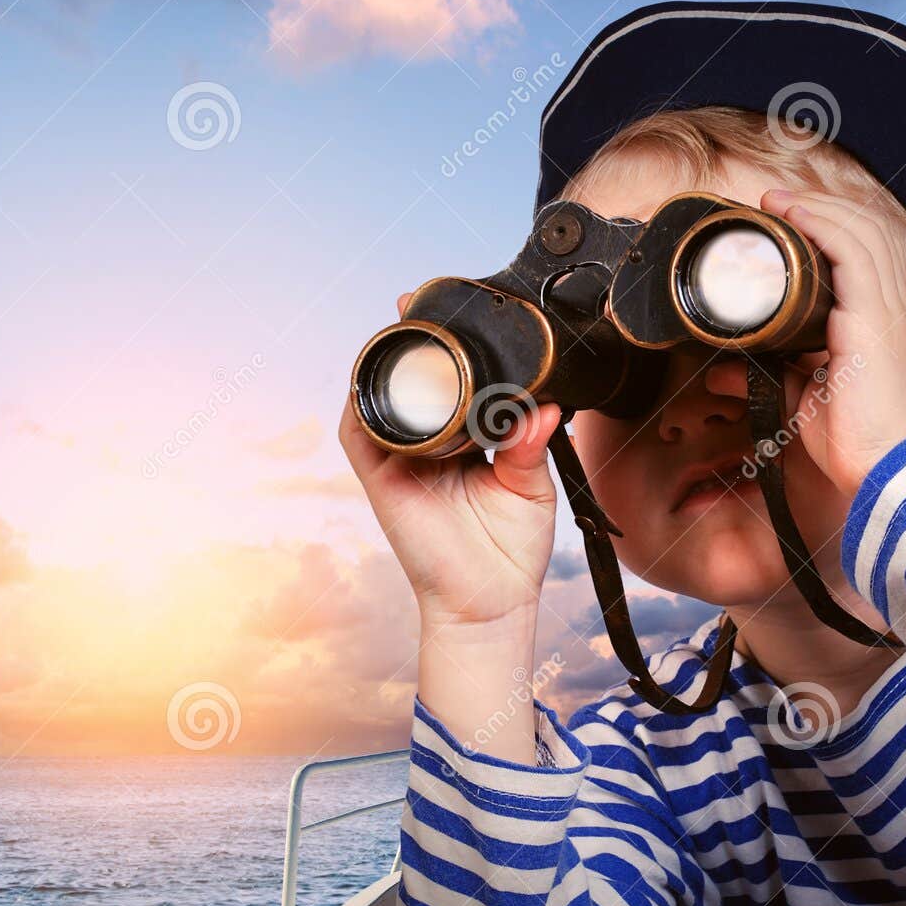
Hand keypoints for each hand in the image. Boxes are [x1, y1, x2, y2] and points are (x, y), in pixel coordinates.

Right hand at [340, 293, 562, 632]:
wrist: (488, 604)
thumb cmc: (509, 552)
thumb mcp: (531, 487)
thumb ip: (530, 443)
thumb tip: (545, 404)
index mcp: (465, 443)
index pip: (455, 385)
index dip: (453, 349)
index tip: (463, 312)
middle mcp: (430, 446)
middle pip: (414, 383)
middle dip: (413, 341)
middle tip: (417, 301)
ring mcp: (400, 460)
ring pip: (382, 397)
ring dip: (386, 360)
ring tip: (401, 324)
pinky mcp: (381, 478)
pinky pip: (360, 430)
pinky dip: (363, 398)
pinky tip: (375, 372)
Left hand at [738, 187, 905, 496]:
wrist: (886, 468)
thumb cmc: (860, 444)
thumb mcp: (809, 404)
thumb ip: (775, 378)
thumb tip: (725, 373)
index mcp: (889, 325)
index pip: (867, 261)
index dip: (832, 235)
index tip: (790, 226)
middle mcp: (898, 308)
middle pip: (865, 236)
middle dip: (820, 212)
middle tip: (776, 204)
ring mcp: (891, 308)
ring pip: (859, 233)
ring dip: (815, 210)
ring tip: (776, 201)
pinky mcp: (874, 315)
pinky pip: (852, 250)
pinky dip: (822, 225)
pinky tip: (794, 214)